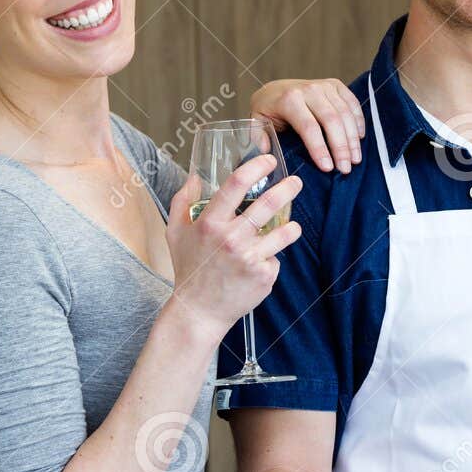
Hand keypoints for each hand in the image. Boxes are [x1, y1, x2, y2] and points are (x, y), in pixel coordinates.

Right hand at [166, 153, 301, 333]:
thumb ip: (182, 201)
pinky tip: (259, 264)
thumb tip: (194, 176)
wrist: (199, 310)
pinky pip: (275, 258)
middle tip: (296, 182)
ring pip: (284, 232)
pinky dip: (271, 258)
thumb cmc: (189, 269)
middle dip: (288, 188)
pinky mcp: (263, 276)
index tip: (268, 161)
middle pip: (268, 204)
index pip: (236, 185)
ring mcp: (250, 257)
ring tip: (291, 225)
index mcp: (210, 223)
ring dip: (292, 226)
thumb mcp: (175, 232)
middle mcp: (231, 238)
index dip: (256, 167)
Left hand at [251, 78, 364, 173]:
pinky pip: (352, 103)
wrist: (275, 89)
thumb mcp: (257, 122)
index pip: (309, 127)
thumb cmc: (268, 110)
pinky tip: (360, 138)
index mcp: (289, 100)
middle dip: (341, 147)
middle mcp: (309, 89)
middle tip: (345, 168)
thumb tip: (267, 154)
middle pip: (331, 120)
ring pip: (345, 113)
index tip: (327, 168)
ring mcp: (324, 85)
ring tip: (354, 160)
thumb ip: (260, 138)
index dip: (320, 149)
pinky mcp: (335, 85)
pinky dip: (358, 121)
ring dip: (352, 138)